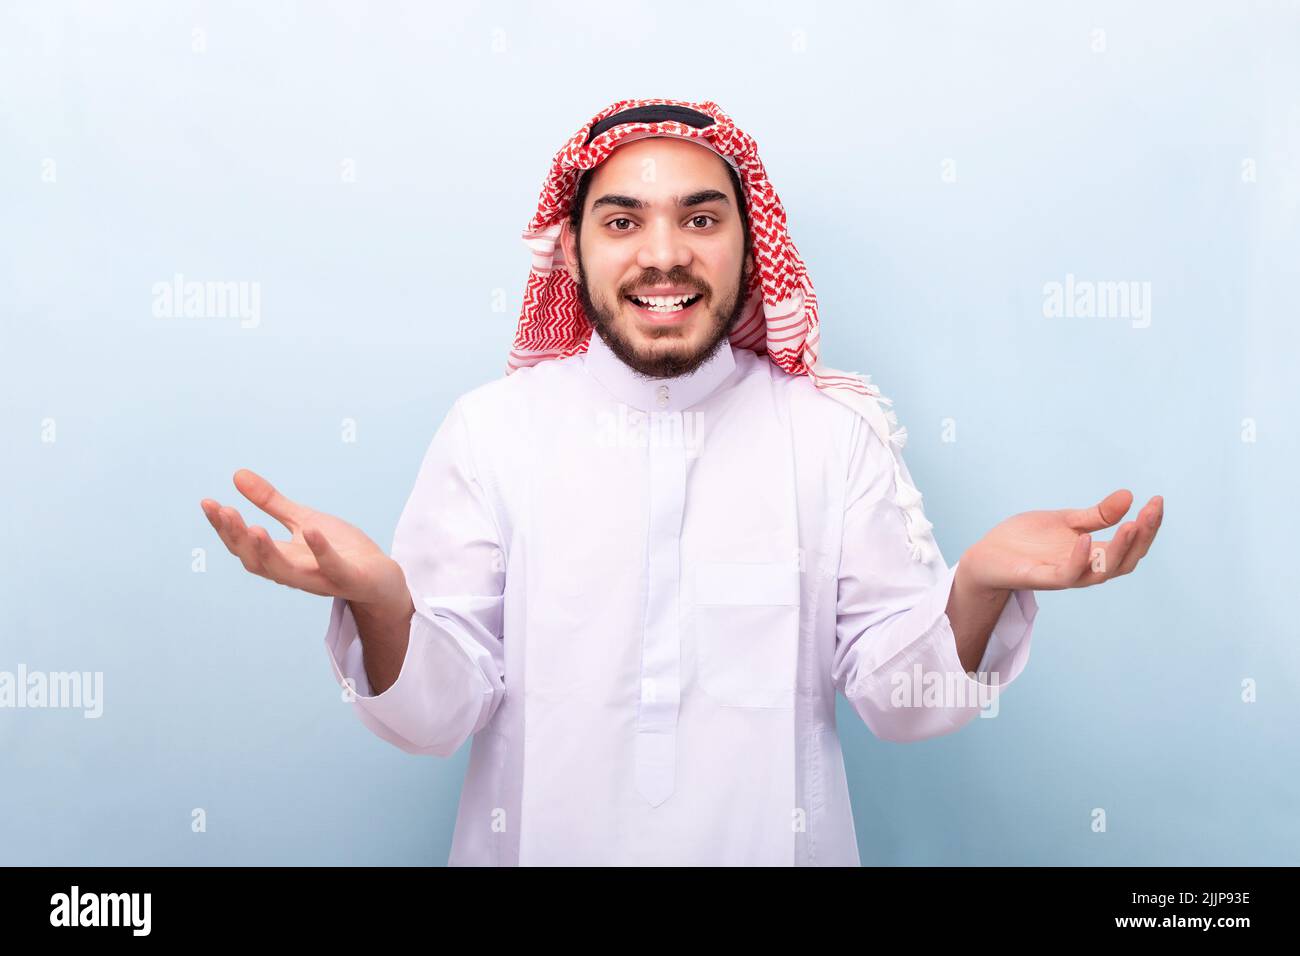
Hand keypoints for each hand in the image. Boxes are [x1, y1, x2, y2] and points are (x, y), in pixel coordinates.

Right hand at [200, 469, 408, 612]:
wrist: (382, 579)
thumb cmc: (342, 551)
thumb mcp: (304, 520)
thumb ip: (272, 504)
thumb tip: (237, 475)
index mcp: (281, 558)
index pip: (244, 546)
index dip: (224, 527)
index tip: (208, 503)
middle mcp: (295, 573)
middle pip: (256, 562)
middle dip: (237, 538)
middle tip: (224, 512)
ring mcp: (321, 579)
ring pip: (286, 572)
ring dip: (267, 551)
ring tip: (253, 527)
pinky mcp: (349, 578)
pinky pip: (332, 567)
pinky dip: (321, 551)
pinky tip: (311, 530)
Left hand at [959, 489, 1162, 591]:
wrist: (987, 555)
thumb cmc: (1025, 540)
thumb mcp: (1065, 520)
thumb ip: (1096, 515)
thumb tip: (1129, 495)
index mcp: (1093, 554)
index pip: (1131, 544)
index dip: (1148, 525)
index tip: (1157, 500)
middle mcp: (1085, 568)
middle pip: (1126, 560)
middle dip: (1143, 536)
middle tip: (1151, 511)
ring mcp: (1065, 575)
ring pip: (1103, 571)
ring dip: (1121, 549)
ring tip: (1133, 525)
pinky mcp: (1042, 578)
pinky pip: (1067, 574)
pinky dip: (1079, 559)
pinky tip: (1086, 539)